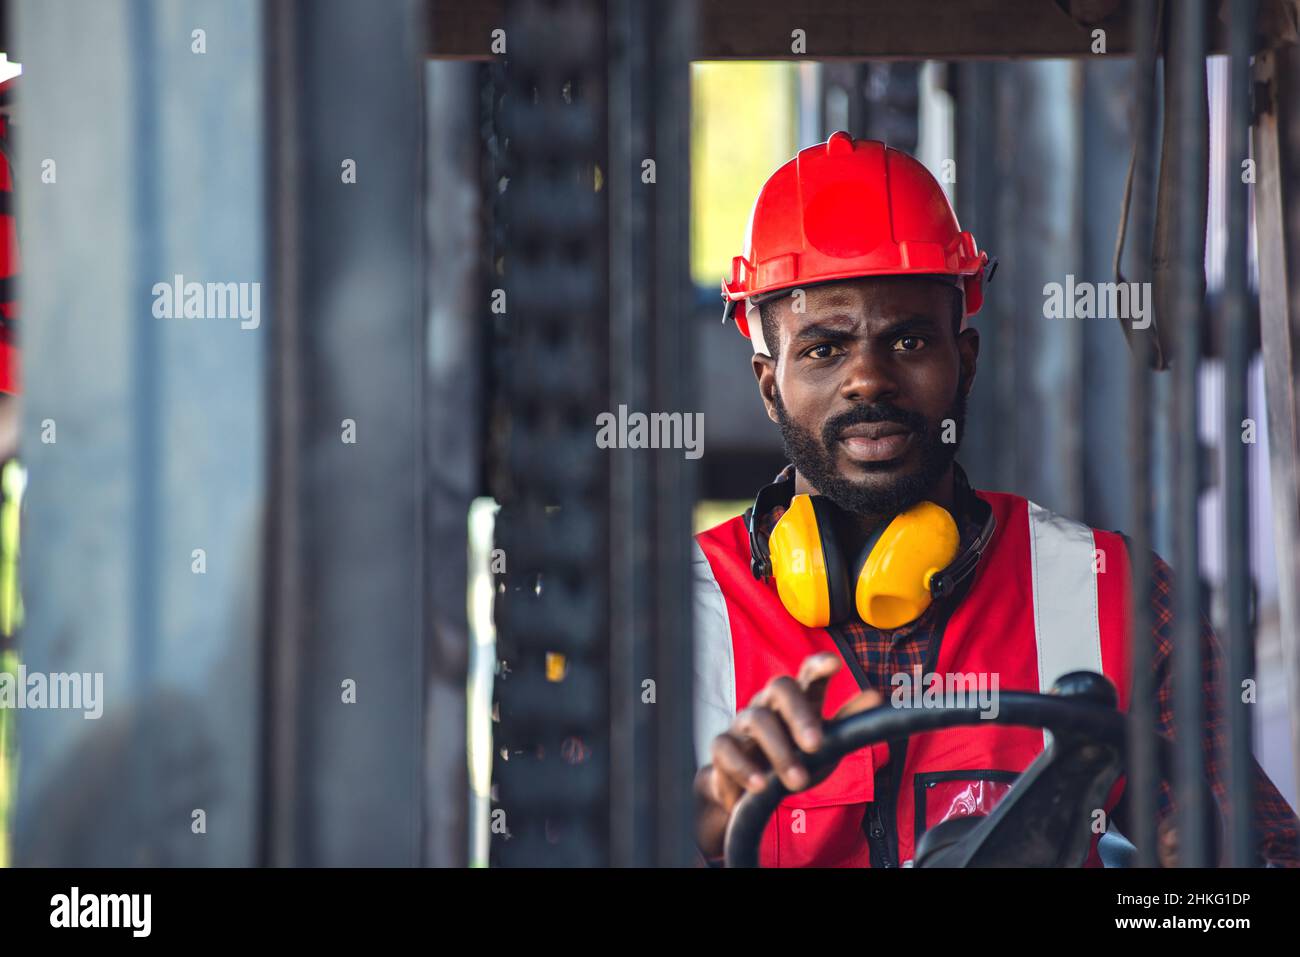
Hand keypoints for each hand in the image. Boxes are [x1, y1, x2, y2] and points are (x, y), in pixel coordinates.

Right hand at [694, 651, 881, 860]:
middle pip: (780, 688)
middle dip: (799, 714)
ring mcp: (743, 724)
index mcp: (797, 700)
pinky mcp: (722, 748)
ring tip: (798, 782)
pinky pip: (726, 748)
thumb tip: (877, 696)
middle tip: (816, 744)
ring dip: (779, 752)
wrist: (749, 790)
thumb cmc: (792, 755)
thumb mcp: (825, 741)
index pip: (807, 674)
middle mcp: (769, 704)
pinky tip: (761, 785)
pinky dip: (744, 767)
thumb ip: (849, 721)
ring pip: (756, 720)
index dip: (819, 666)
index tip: (835, 664)